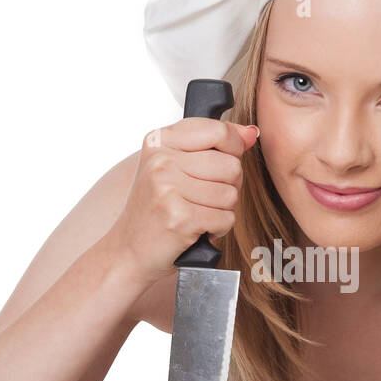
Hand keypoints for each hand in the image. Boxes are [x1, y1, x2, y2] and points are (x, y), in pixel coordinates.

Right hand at [110, 117, 258, 286]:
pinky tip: (197, 229)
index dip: (233, 148)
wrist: (129, 250)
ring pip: (231, 194)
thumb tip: (251, 133)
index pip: (218, 130)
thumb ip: (213, 145)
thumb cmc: (155, 208)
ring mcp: (169, 189)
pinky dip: (218, 229)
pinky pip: (226, 218)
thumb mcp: (175, 166)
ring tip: (197, 213)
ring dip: (222, 210)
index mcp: (160, 141)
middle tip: (203, 197)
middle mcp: (161, 161)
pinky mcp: (180, 218)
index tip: (224, 160)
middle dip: (228, 185)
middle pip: (231, 164)